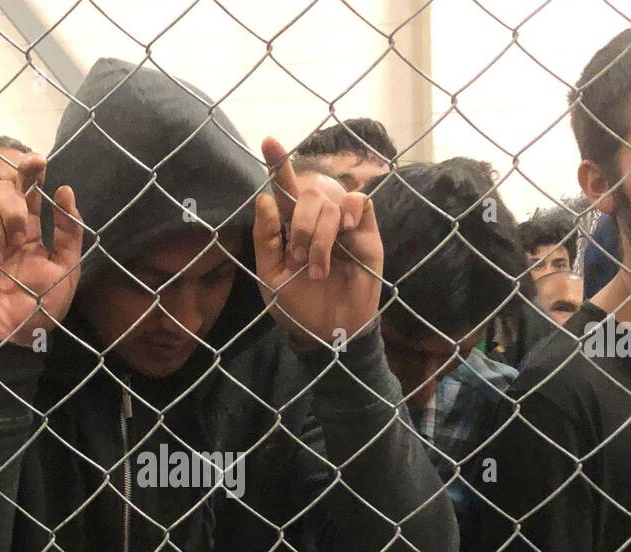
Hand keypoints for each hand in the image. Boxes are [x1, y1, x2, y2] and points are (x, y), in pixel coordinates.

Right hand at [0, 153, 82, 346]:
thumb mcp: (67, 269)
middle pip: (5, 188)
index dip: (32, 171)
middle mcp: (4, 227)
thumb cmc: (42, 307)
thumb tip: (65, 191)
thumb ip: (71, 231)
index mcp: (32, 231)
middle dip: (15, 206)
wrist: (12, 335)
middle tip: (20, 236)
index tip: (39, 163)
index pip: (30, 191)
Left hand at [253, 137, 382, 349]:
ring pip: (330, 201)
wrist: (328, 332)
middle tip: (298, 259)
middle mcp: (317, 221)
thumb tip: (264, 198)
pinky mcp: (366, 233)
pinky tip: (343, 233)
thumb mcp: (269, 276)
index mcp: (290, 228)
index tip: (268, 141)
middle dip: (299, 224)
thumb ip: (265, 238)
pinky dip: (348, 211)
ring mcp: (342, 226)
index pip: (284, 190)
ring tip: (318, 268)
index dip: (278, 164)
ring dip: (319, 236)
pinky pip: (359, 202)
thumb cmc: (298, 307)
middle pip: (307, 194)